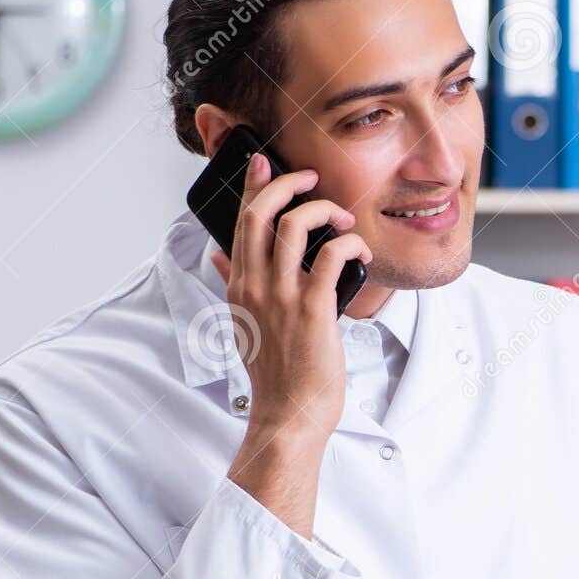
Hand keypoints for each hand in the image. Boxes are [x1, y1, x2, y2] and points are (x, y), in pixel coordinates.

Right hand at [207, 149, 371, 445]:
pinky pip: (331, 257)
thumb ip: (233, 284)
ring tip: (343, 218)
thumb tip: (218, 254)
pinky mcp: (313, 310)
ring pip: (293, 227)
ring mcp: (281, 297)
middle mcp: (255, 287)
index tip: (266, 163)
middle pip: (260, 214)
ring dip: (323, 211)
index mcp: (238, 287)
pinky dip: (349, 244)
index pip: (240, 223)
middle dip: (286, 184)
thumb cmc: (276, 374)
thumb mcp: (244, 324)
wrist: (288, 414)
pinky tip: (360, 251)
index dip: (254, 186)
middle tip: (311, 178)